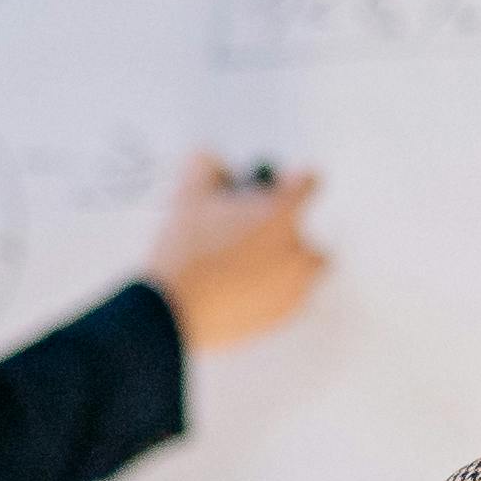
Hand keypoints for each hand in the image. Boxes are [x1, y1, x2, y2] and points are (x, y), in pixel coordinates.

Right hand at [145, 154, 326, 351]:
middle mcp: (296, 252)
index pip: (309, 182)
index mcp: (280, 215)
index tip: (278, 187)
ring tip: (244, 266)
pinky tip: (239, 289)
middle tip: (252, 235)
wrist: (171, 310)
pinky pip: (286, 299)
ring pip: (302, 272)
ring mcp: (292, 288)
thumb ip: (206, 165)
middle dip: (285, 233)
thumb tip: (214, 163)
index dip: (291, 180)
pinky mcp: (280, 317)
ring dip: (283, 265)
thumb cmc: (185, 253)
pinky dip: (271, 293)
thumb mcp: (188, 193)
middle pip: (308, 234)